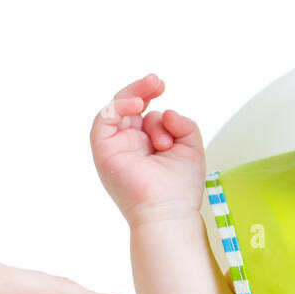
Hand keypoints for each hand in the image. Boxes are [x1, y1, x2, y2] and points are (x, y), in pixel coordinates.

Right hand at [91, 73, 205, 225]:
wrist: (170, 211)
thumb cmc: (180, 188)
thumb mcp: (191, 147)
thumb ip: (183, 124)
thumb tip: (166, 111)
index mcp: (146, 144)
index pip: (143, 113)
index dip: (150, 95)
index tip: (162, 86)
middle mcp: (128, 144)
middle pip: (128, 107)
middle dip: (142, 90)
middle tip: (158, 82)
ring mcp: (115, 147)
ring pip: (117, 110)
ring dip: (135, 98)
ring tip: (154, 92)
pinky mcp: (104, 151)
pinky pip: (103, 121)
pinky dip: (118, 107)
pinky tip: (137, 105)